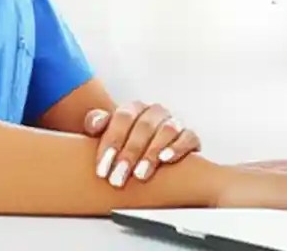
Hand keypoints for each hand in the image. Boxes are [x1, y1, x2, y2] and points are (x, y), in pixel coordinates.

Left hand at [84, 101, 199, 186]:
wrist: (144, 156)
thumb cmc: (122, 145)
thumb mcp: (104, 135)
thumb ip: (96, 124)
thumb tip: (96, 123)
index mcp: (133, 108)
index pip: (122, 118)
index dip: (112, 142)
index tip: (103, 169)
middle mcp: (154, 112)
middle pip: (144, 126)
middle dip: (129, 154)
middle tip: (118, 178)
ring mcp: (174, 122)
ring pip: (167, 130)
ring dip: (152, 152)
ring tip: (140, 175)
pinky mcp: (190, 137)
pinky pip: (188, 137)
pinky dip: (178, 147)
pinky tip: (166, 159)